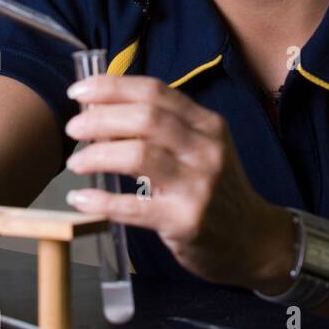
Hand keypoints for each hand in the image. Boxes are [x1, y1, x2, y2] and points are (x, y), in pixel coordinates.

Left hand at [62, 74, 295, 291]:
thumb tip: (102, 111)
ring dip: (97, 154)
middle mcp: (206, 149)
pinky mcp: (185, 221)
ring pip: (138, 155)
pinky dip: (101, 201)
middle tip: (73, 127)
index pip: (155, 92)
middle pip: (145, 119)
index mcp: (207, 125)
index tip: (80, 90)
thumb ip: (165, 129)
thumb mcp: (204, 149)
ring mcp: (197, 185)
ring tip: (76, 162)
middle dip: (100, 118)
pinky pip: (133, 207)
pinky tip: (80, 199)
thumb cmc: (219, 191)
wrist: (254, 241)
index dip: (113, 87)